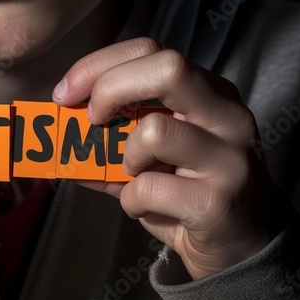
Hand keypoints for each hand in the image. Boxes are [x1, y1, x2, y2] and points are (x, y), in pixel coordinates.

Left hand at [53, 37, 276, 279]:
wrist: (241, 249)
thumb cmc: (190, 189)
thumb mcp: (155, 152)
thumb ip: (112, 134)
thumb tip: (57, 126)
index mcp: (210, 91)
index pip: (151, 50)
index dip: (99, 65)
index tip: (66, 93)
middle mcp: (227, 115)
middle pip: (169, 67)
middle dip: (111, 88)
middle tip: (91, 120)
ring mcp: (229, 158)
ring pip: (156, 131)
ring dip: (125, 157)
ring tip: (132, 174)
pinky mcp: (218, 203)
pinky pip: (150, 187)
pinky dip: (131, 200)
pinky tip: (143, 206)